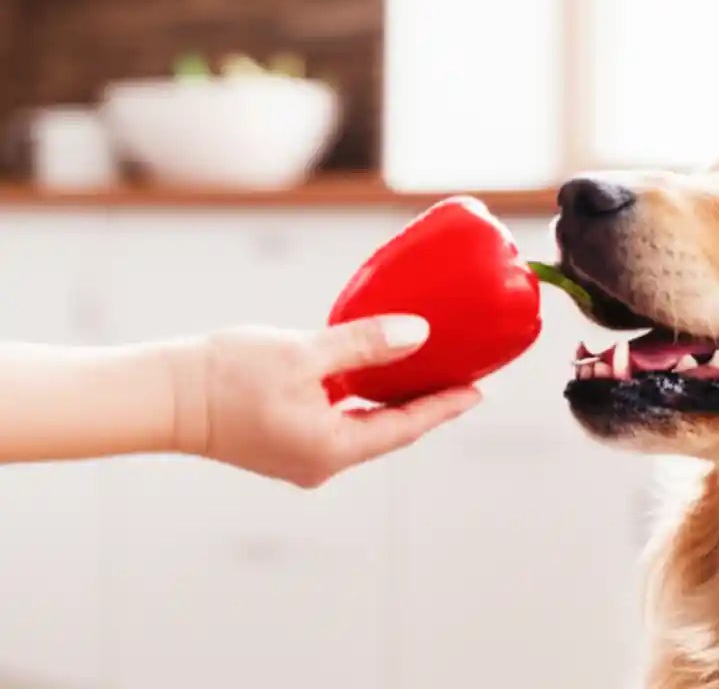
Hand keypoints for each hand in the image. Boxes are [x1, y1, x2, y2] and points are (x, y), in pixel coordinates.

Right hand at [170, 315, 480, 487]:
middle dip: (425, 404)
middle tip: (459, 377)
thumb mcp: (304, 354)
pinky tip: (369, 376)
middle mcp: (322, 462)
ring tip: (423, 372)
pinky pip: (337, 422)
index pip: (407, 427)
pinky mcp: (283, 443)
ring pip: (363, 427)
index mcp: (332, 449)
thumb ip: (364, 344)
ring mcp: (301, 457)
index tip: (479, 389)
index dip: (445, 406)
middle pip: (389, 431)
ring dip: (392, 401)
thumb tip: (419, 334)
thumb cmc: (228, 376)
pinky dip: (360, 401)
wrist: (161, 396)